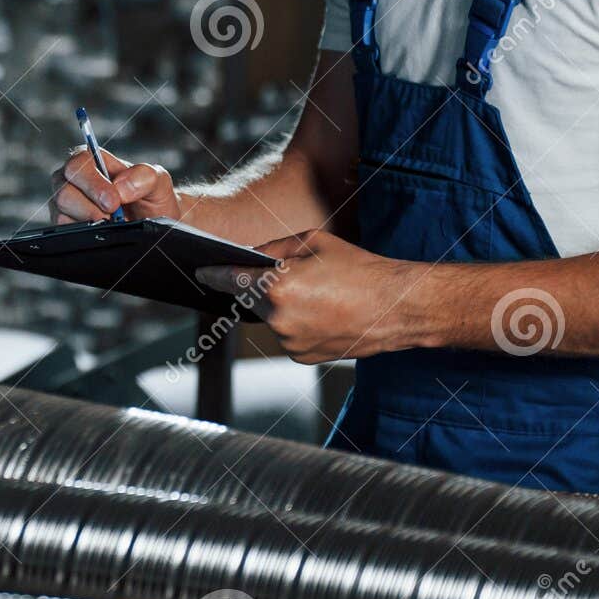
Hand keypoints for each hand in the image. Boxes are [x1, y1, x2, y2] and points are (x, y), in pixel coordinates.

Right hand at [50, 148, 180, 222]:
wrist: (152, 226)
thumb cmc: (150, 198)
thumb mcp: (158, 181)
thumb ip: (143, 176)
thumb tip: (119, 187)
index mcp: (92, 160)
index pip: (77, 164)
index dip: (93, 184)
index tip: (113, 202)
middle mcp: (74, 179)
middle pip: (64, 191)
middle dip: (90, 207)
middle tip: (112, 216)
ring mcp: (67, 203)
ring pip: (62, 212)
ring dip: (89, 221)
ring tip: (110, 222)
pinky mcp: (65, 223)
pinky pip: (64, 229)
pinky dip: (84, 233)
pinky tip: (101, 230)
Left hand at [196, 229, 420, 362]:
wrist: (396, 308)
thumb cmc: (358, 268)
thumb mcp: (313, 242)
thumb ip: (273, 249)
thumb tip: (248, 258)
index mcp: (276, 287)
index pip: (230, 280)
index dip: (214, 274)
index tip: (201, 273)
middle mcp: (278, 319)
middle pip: (250, 299)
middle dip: (261, 286)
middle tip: (291, 276)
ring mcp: (289, 342)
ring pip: (270, 318)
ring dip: (281, 306)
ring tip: (317, 294)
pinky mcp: (301, 357)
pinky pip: (287, 335)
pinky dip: (295, 323)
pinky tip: (322, 312)